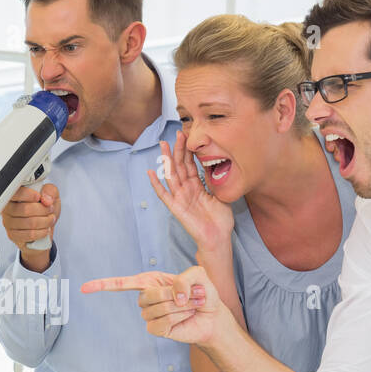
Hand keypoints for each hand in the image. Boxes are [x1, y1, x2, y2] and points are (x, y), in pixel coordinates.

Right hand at [0, 182, 59, 270]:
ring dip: (44, 221)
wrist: (44, 231)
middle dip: (43, 210)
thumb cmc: (45, 211)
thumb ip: (51, 191)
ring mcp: (8, 223)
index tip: (40, 198)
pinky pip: (28, 234)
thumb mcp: (52, 197)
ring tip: (50, 220)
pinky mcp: (13, 236)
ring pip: (28, 222)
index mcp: (14, 195)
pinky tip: (45, 229)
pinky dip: (41, 231)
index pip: (15, 192)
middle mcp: (7, 208)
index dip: (29, 195)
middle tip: (50, 211)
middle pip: (25, 209)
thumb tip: (45, 197)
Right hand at [81, 265, 226, 345]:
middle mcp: (146, 298)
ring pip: (157, 310)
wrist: (212, 316)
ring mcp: (150, 315)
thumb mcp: (199, 275)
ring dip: (180, 308)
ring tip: (191, 307)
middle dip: (172, 296)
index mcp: (150, 281)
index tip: (84, 288)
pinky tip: (185, 317)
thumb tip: (173, 295)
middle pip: (147, 295)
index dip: (103, 285)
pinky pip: (161, 323)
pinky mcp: (157, 329)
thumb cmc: (203, 293)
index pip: (122, 283)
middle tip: (190, 297)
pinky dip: (177, 318)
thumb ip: (185, 278)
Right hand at [149, 131, 234, 251]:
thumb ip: (214, 180)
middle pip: (180, 166)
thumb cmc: (220, 220)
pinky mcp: (176, 208)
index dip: (189, 150)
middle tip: (177, 133)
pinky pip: (164, 195)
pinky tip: (150, 173)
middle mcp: (186, 190)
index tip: (188, 136)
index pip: (190, 164)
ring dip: (166, 160)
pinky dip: (156, 184)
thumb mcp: (220, 195)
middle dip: (178, 149)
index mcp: (197, 186)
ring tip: (162, 145)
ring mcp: (180, 198)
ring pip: (171, 175)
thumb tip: (215, 164)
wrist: (218, 238)